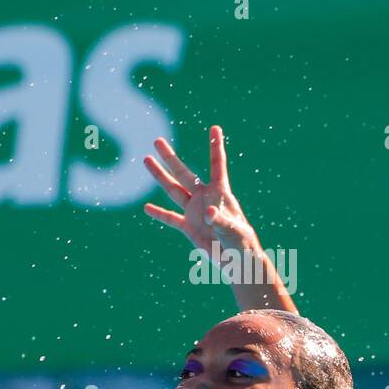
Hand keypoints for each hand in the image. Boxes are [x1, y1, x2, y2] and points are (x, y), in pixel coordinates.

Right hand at [142, 126, 257, 252]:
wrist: (237, 260)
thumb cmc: (242, 242)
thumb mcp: (233, 230)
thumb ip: (220, 220)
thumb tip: (208, 213)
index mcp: (220, 193)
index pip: (217, 165)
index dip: (215, 146)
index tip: (215, 128)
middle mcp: (204, 198)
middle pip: (184, 174)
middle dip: (170, 158)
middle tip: (157, 141)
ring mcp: (194, 212)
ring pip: (173, 190)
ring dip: (160, 176)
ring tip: (146, 160)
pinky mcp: (188, 227)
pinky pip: (170, 218)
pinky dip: (159, 214)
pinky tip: (146, 208)